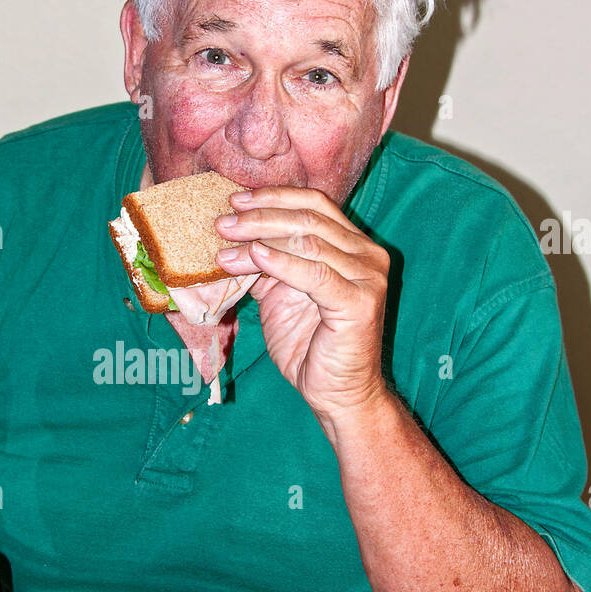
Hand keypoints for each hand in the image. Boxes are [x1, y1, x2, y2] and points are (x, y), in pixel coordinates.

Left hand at [215, 187, 390, 425]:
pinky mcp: (360, 302)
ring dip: (260, 238)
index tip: (235, 200)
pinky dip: (280, 262)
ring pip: (308, 242)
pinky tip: (253, 257)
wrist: (336, 394)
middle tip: (222, 222)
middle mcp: (368, 255)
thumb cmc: (310, 345)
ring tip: (225, 244)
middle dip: (260, 217)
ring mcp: (368, 278)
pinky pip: (314, 273)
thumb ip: (266, 262)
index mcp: (354, 246)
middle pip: (309, 218)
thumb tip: (231, 235)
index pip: (314, 204)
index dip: (274, 197)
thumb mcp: (280, 294)